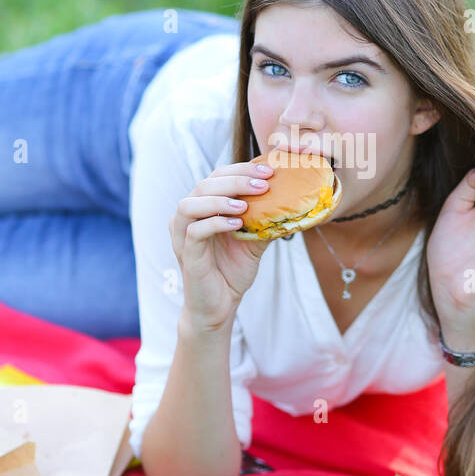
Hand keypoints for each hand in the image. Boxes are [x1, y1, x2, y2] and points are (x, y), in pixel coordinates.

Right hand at [170, 160, 276, 329]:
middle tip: (263, 184)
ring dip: (220, 200)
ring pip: (190, 204)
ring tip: (246, 205)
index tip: (268, 171)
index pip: (216, 177)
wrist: (220, 306)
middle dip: (235, 180)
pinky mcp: (186, 254)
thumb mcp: (254, 241)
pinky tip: (237, 224)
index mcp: (202, 208)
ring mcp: (182, 236)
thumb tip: (292, 200)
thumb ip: (264, 220)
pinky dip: (215, 223)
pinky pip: (194, 232)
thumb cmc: (232, 271)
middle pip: (203, 185)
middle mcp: (188, 218)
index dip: (241, 170)